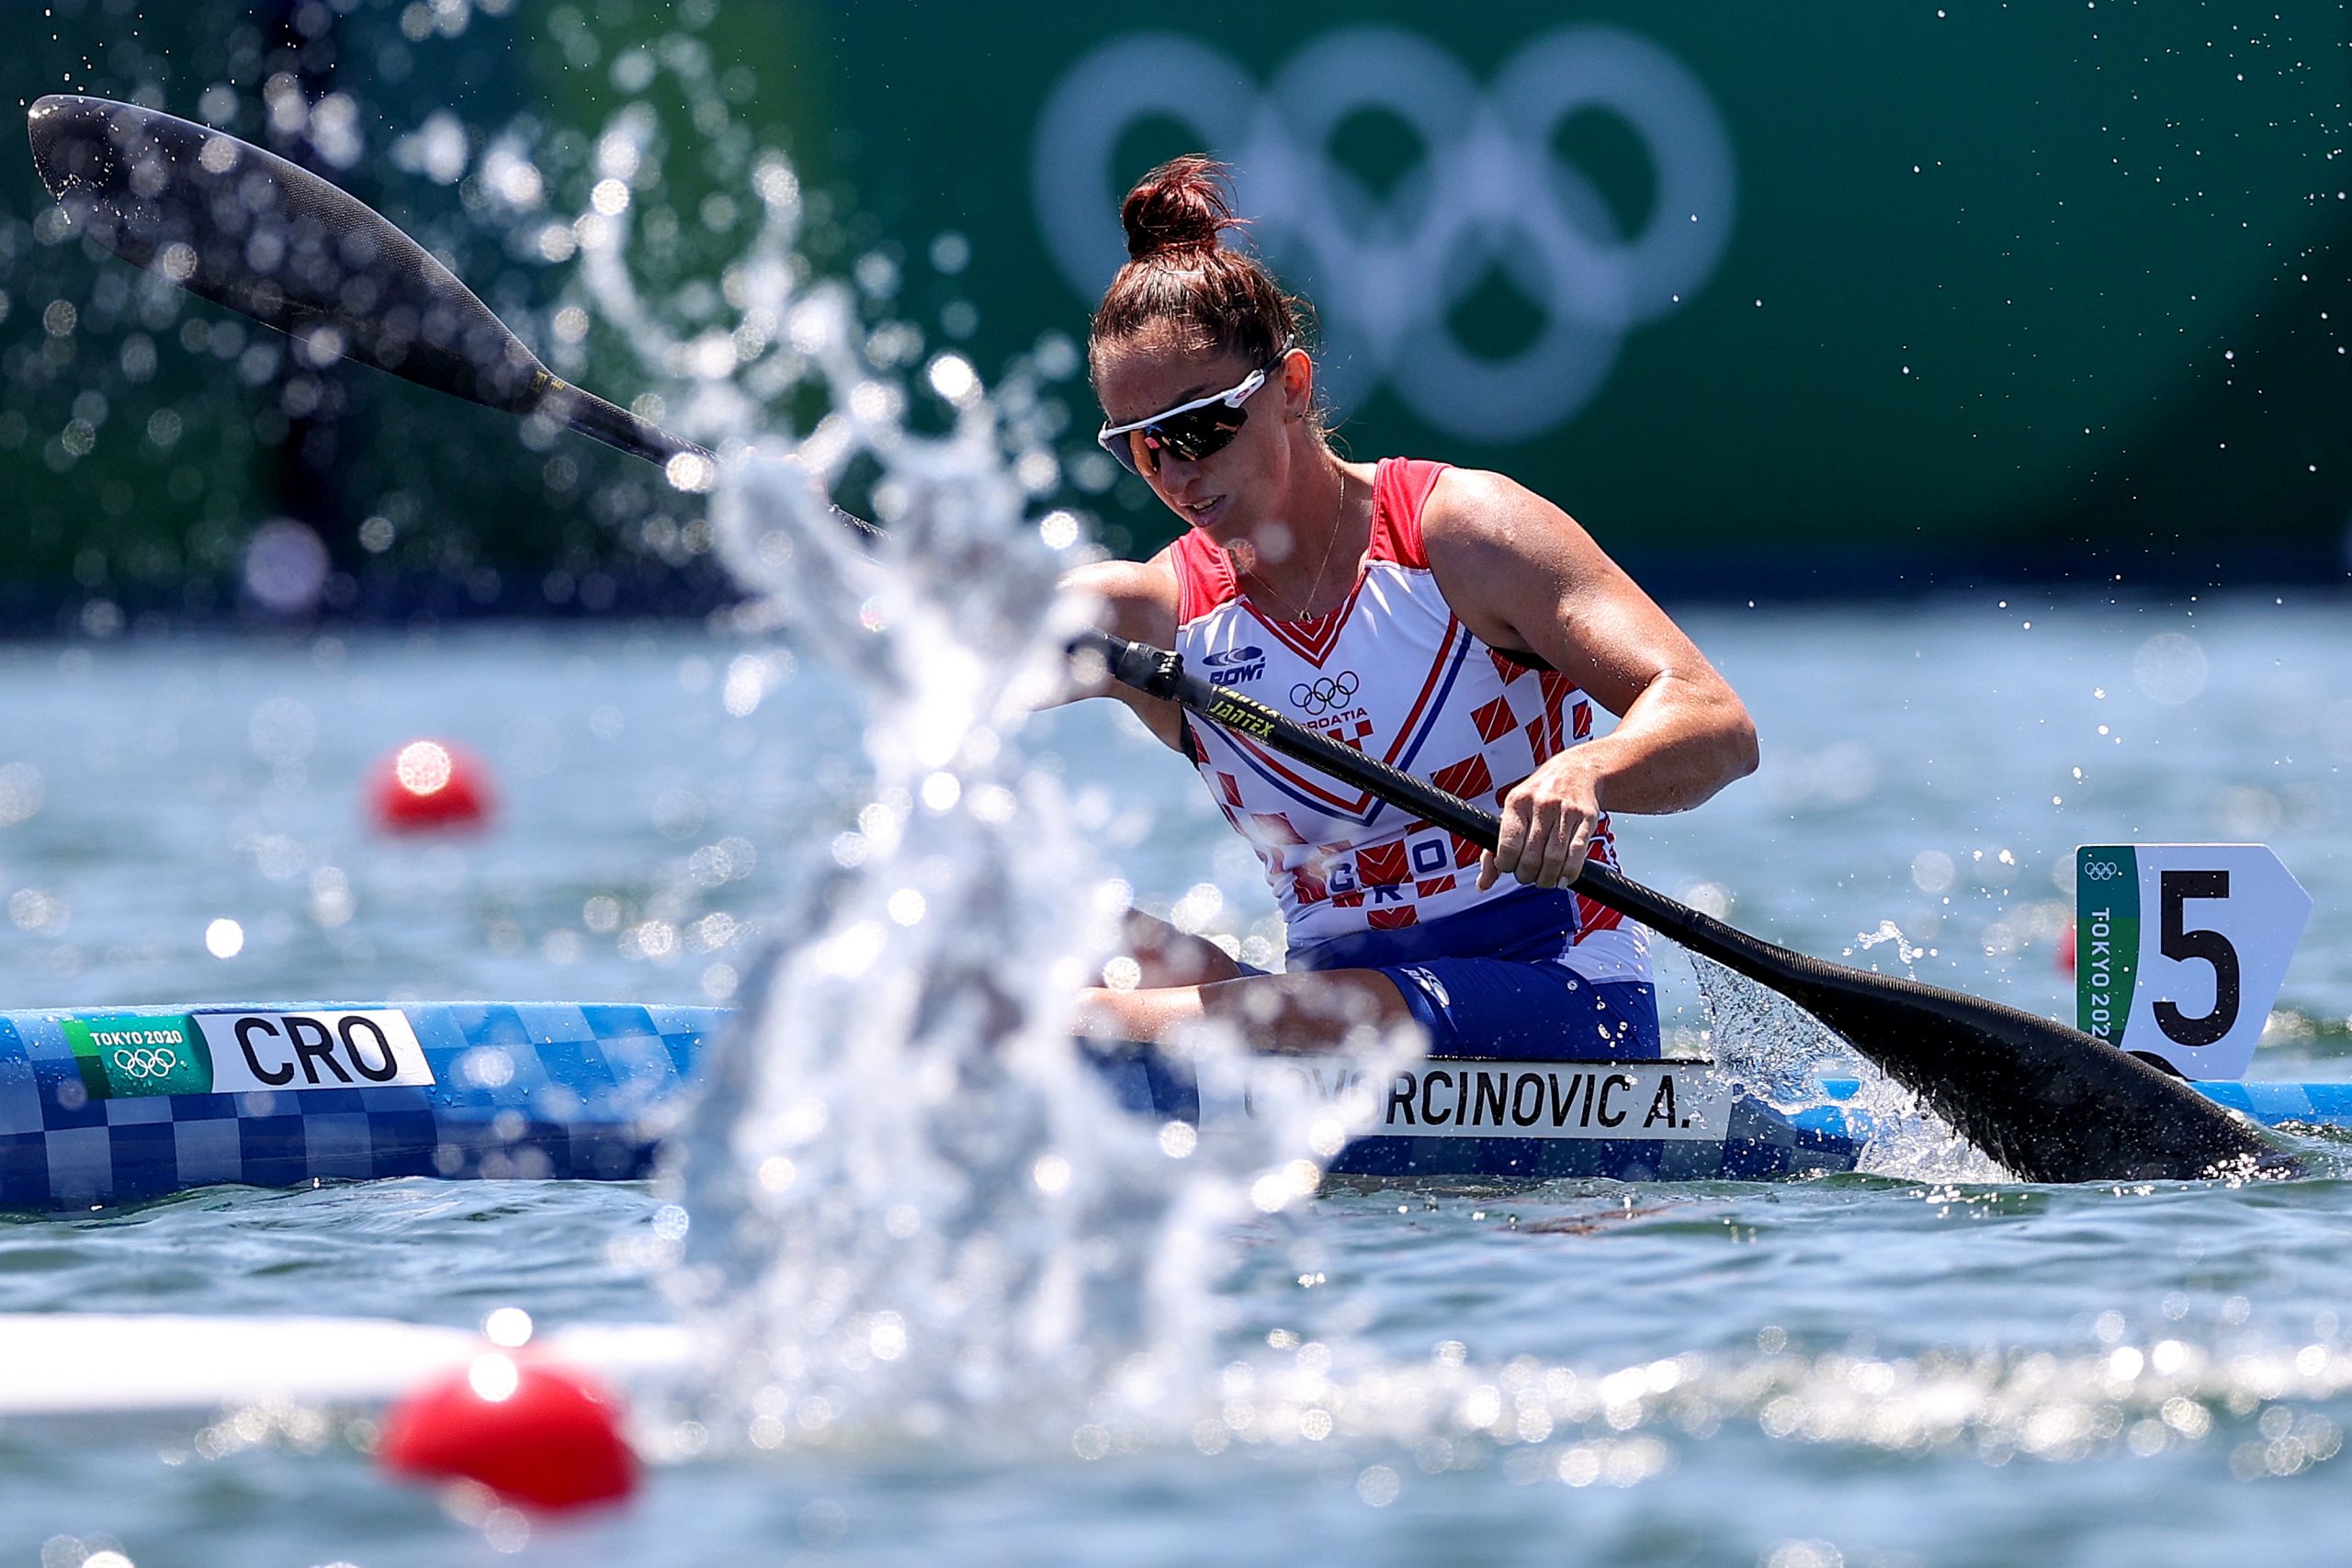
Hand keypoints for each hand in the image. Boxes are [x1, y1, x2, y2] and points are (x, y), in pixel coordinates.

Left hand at [1477, 753, 1603, 889]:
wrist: (1577, 770)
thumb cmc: (1538, 796)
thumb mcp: (1512, 813)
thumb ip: (1493, 850)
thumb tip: (1483, 885)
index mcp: (1517, 802)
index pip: (1507, 845)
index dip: (1506, 865)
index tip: (1509, 867)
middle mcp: (1541, 804)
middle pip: (1531, 857)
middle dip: (1527, 875)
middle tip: (1528, 876)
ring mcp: (1565, 811)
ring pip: (1554, 859)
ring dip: (1547, 878)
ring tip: (1544, 879)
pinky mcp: (1587, 818)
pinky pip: (1577, 854)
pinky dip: (1569, 873)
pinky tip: (1563, 877)